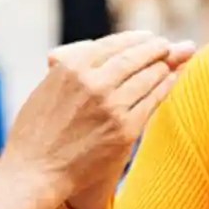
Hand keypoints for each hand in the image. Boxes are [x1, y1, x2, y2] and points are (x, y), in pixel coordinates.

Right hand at [0, 31, 195, 208]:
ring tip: (172, 61)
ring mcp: (111, 106)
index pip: (113, 44)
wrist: (35, 171)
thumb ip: (71, 66)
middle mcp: (93, 82)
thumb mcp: (47, 86)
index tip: (148, 37)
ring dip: (164, 66)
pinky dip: (165, 87)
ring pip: (148, 77)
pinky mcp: (125, 130)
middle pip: (135, 57)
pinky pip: (153, 101)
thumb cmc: (36, 131)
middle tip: (167, 45)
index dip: (136, 38)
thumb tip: (94, 48)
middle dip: (156, 48)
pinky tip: (172, 79)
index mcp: (71, 66)